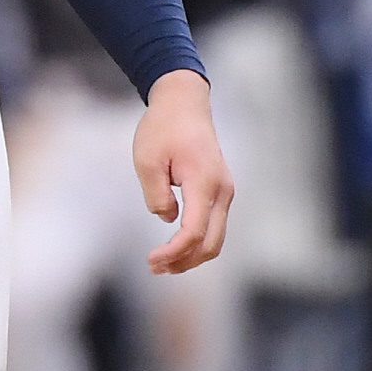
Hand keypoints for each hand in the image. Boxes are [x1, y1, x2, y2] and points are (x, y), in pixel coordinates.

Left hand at [133, 68, 233, 274]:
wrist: (183, 103)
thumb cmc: (162, 127)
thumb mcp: (146, 159)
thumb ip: (156, 194)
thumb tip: (168, 219)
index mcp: (203, 182)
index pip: (194, 232)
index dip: (173, 252)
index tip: (151, 260)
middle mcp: (221, 190)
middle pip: (211, 244)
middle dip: (184, 262)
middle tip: (154, 267)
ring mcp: (224, 191)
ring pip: (215, 238)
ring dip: (191, 255)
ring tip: (161, 263)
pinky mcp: (220, 191)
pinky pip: (213, 226)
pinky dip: (196, 242)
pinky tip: (174, 246)